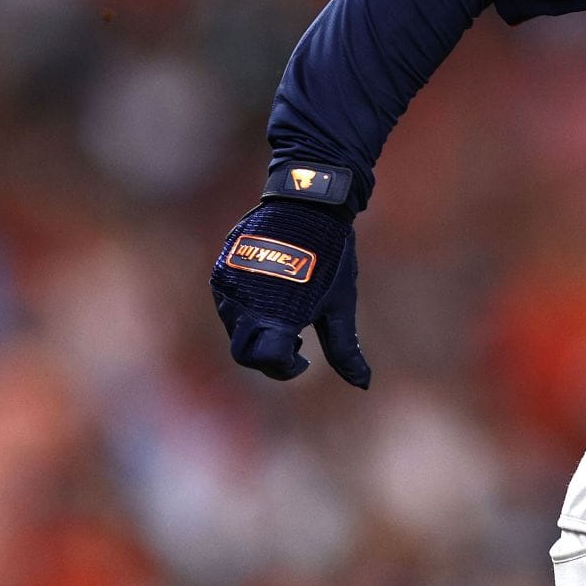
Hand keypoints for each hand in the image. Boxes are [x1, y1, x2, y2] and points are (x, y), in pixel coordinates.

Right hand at [210, 199, 369, 387]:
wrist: (308, 201)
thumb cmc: (332, 256)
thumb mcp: (341, 303)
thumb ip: (345, 348)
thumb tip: (364, 384)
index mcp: (274, 315)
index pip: (266, 362)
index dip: (286, 367)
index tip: (305, 356)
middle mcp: (242, 303)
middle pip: (245, 352)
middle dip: (269, 355)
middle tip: (297, 340)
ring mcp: (227, 287)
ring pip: (235, 329)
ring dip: (259, 331)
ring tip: (289, 311)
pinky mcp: (221, 272)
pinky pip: (229, 304)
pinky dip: (249, 310)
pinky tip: (274, 296)